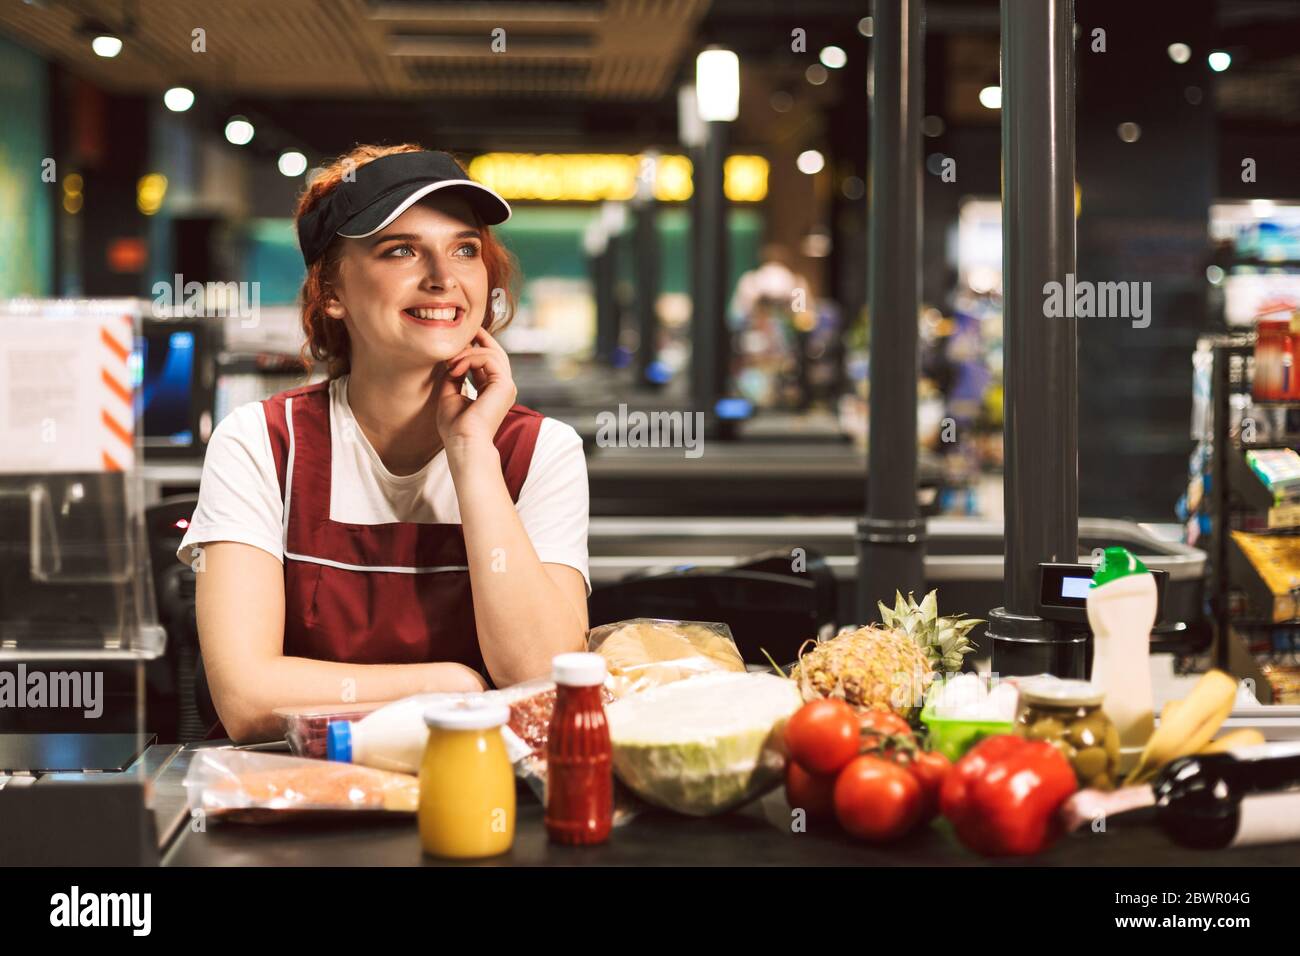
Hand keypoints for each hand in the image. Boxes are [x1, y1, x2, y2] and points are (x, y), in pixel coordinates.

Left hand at [435, 328, 517, 449]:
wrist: (464, 443)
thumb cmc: (456, 427)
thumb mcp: (450, 395)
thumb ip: (454, 377)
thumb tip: (453, 360)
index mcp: (493, 391)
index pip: (489, 362)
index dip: (476, 347)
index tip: (459, 340)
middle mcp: (503, 387)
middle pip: (496, 352)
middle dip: (480, 338)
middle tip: (461, 332)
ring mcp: (507, 386)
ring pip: (491, 353)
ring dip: (466, 353)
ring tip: (450, 364)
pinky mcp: (504, 384)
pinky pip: (488, 358)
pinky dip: (469, 358)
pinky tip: (455, 369)